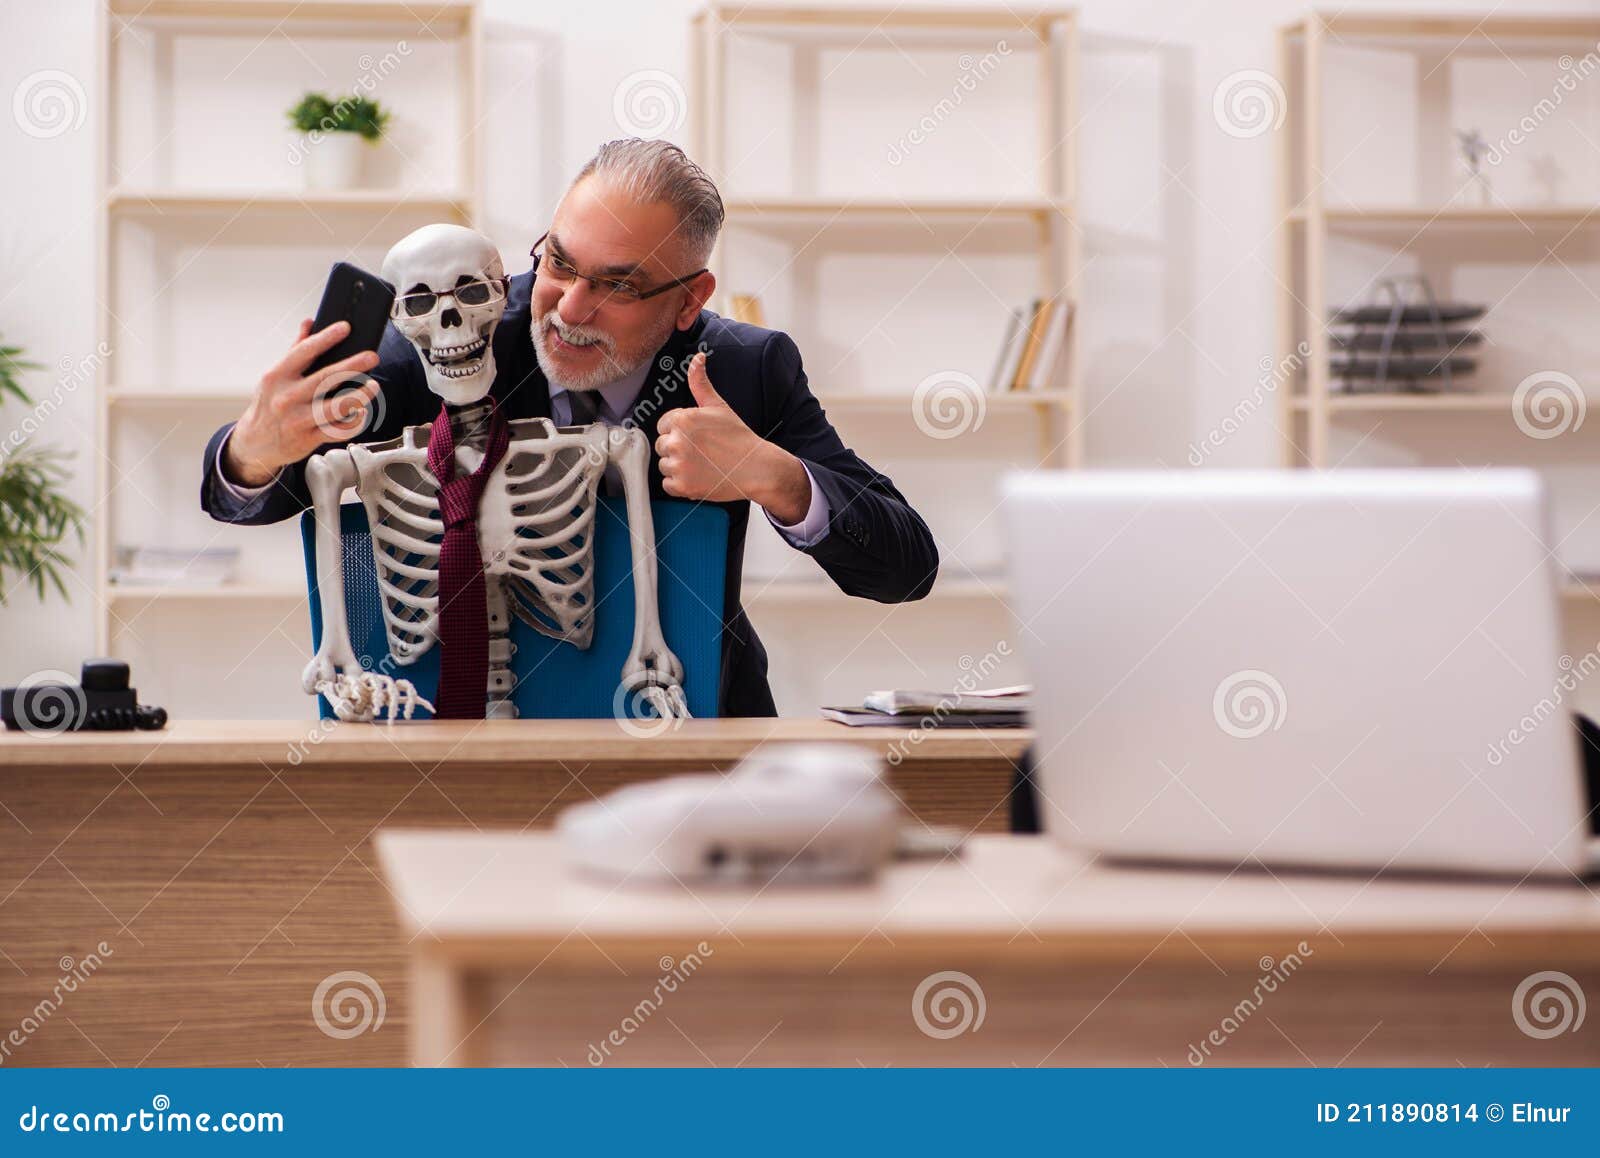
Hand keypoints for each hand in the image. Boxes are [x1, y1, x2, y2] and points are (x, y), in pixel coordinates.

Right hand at [222, 319, 382, 486]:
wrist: (254, 443)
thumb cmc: (269, 405)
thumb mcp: (275, 376)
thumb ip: (295, 350)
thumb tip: (309, 323)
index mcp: (277, 376)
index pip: (304, 352)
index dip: (326, 338)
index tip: (345, 328)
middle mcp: (287, 397)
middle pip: (325, 378)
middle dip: (352, 366)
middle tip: (372, 356)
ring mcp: (298, 420)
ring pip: (335, 407)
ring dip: (359, 396)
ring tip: (372, 385)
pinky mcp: (308, 439)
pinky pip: (338, 430)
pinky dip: (354, 421)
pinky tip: (362, 411)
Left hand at [655, 352, 810, 521]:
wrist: (756, 468)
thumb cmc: (738, 437)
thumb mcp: (719, 406)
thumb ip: (701, 382)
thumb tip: (698, 357)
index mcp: (683, 419)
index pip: (663, 425)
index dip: (679, 431)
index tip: (697, 437)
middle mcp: (677, 441)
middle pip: (662, 445)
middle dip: (677, 449)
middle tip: (701, 451)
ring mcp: (679, 465)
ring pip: (664, 465)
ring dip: (678, 467)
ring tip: (701, 464)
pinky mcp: (682, 486)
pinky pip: (668, 485)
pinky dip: (680, 485)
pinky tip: (698, 477)